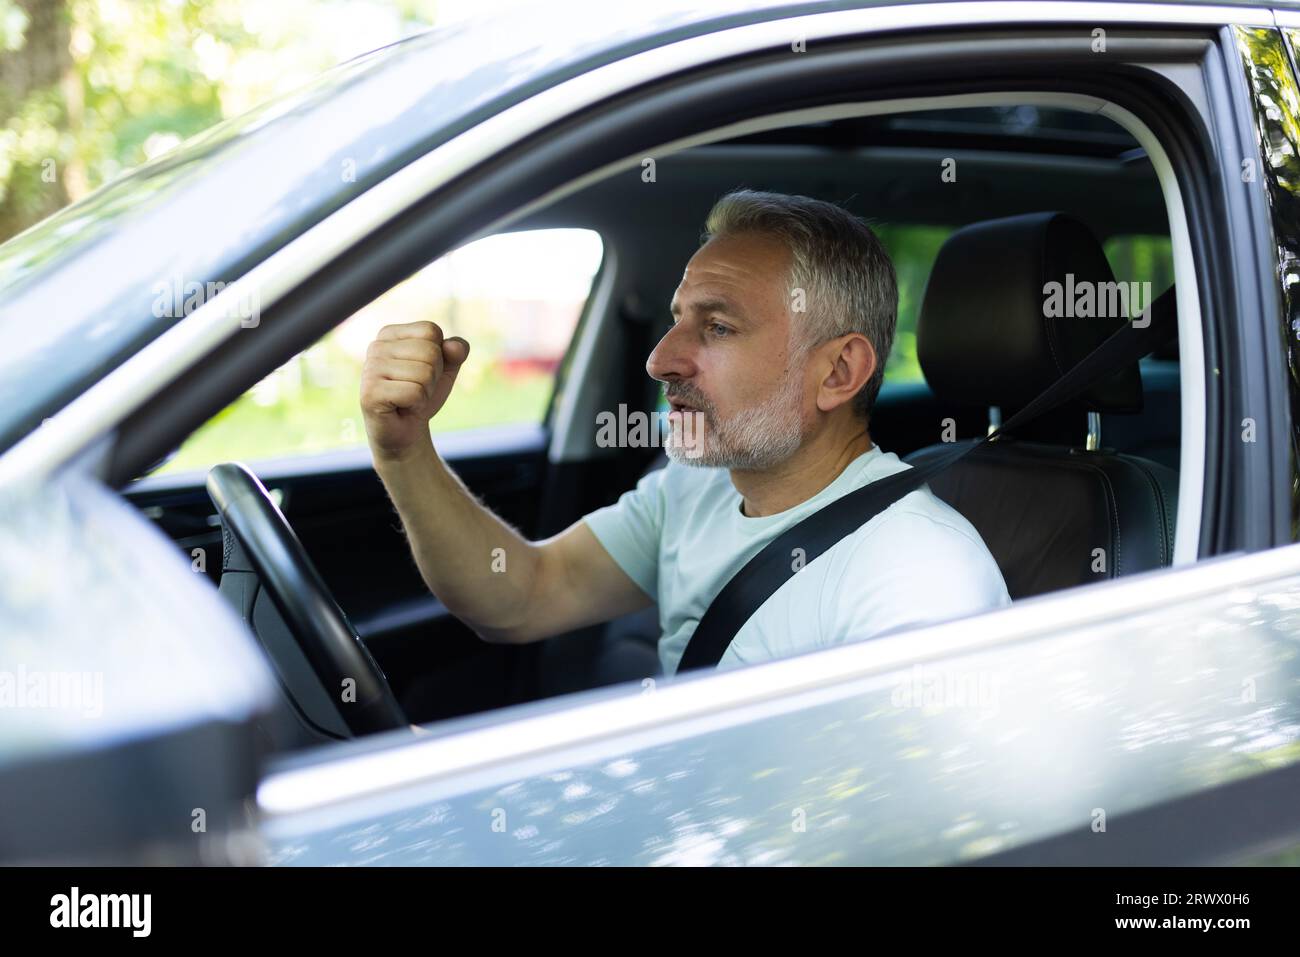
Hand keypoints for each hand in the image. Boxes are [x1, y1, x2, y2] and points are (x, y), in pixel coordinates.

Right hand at [360, 321, 469, 460]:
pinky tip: (402, 408)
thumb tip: (454, 347)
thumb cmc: (422, 394)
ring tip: (409, 399)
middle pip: (430, 352)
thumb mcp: (446, 369)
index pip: (431, 330)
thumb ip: (456, 351)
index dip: (439, 355)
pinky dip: (418, 404)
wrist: (406, 431)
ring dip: (425, 392)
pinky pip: (415, 392)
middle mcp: (376, 347)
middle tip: (417, 389)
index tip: (423, 371)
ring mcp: (370, 369)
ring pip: (425, 373)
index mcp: (390, 334)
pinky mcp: (370, 393)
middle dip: (434, 376)